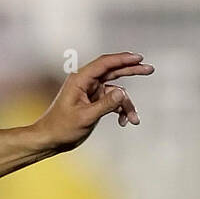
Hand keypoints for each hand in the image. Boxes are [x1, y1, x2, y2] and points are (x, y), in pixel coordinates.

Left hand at [32, 52, 154, 154]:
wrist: (49, 140)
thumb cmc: (61, 128)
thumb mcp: (85, 117)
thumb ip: (105, 105)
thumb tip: (123, 93)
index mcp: (79, 80)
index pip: (104, 63)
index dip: (122, 59)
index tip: (139, 58)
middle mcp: (86, 82)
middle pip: (113, 71)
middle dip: (132, 71)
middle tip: (149, 69)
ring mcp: (91, 92)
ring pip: (116, 91)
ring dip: (126, 104)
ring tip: (134, 119)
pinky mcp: (94, 102)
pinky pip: (112, 101)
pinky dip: (120, 110)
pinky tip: (125, 121)